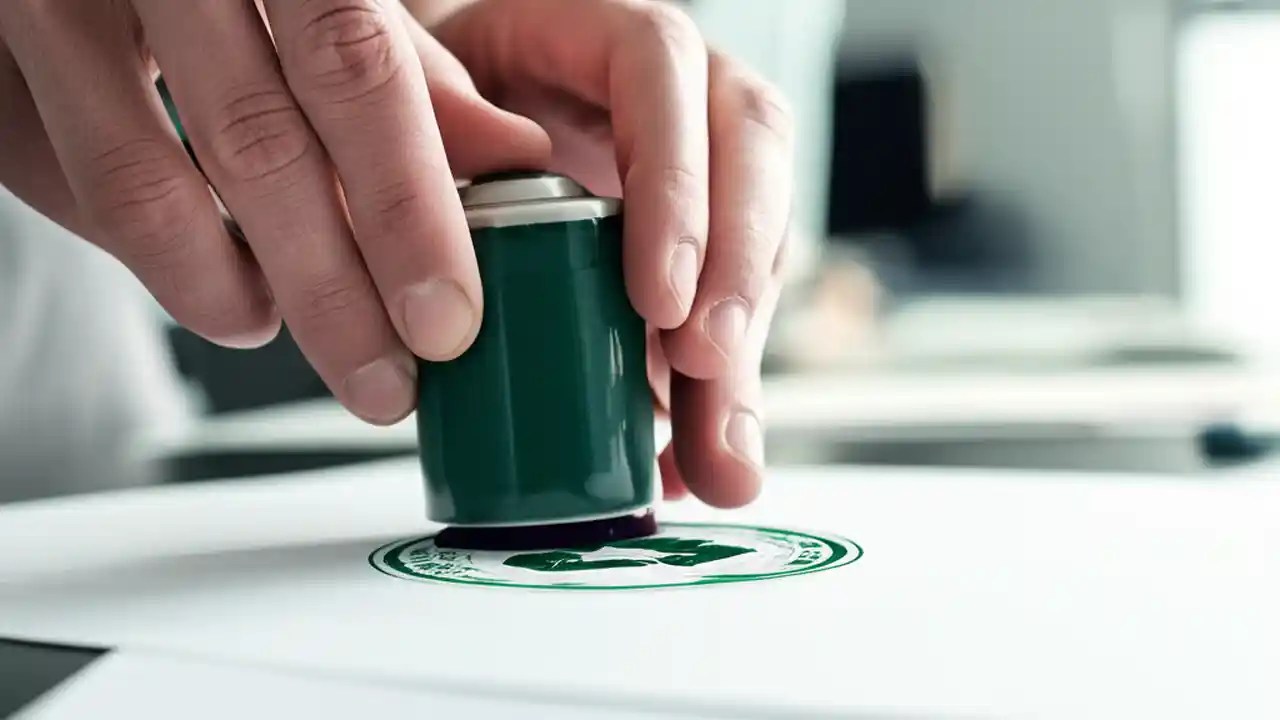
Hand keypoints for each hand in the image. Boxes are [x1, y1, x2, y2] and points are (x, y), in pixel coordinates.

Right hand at [0, 0, 550, 423]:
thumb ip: (411, 68)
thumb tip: (511, 158)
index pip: (356, 74)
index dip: (406, 212)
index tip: (444, 322)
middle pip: (255, 149)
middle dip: (331, 295)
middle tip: (382, 383)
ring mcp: (48, 6)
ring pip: (138, 188)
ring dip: (222, 291)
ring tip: (273, 324)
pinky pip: (58, 184)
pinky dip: (136, 249)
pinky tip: (197, 265)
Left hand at [426, 0, 793, 507]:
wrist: (438, 136)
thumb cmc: (431, 106)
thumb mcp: (413, 101)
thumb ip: (443, 122)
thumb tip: (510, 166)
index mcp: (599, 33)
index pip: (664, 72)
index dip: (677, 183)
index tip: (659, 295)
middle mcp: (670, 94)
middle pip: (747, 156)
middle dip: (736, 276)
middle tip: (704, 371)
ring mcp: (695, 170)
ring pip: (757, 243)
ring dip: (741, 357)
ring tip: (714, 453)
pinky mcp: (694, 249)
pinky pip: (725, 310)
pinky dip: (710, 391)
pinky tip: (690, 454)